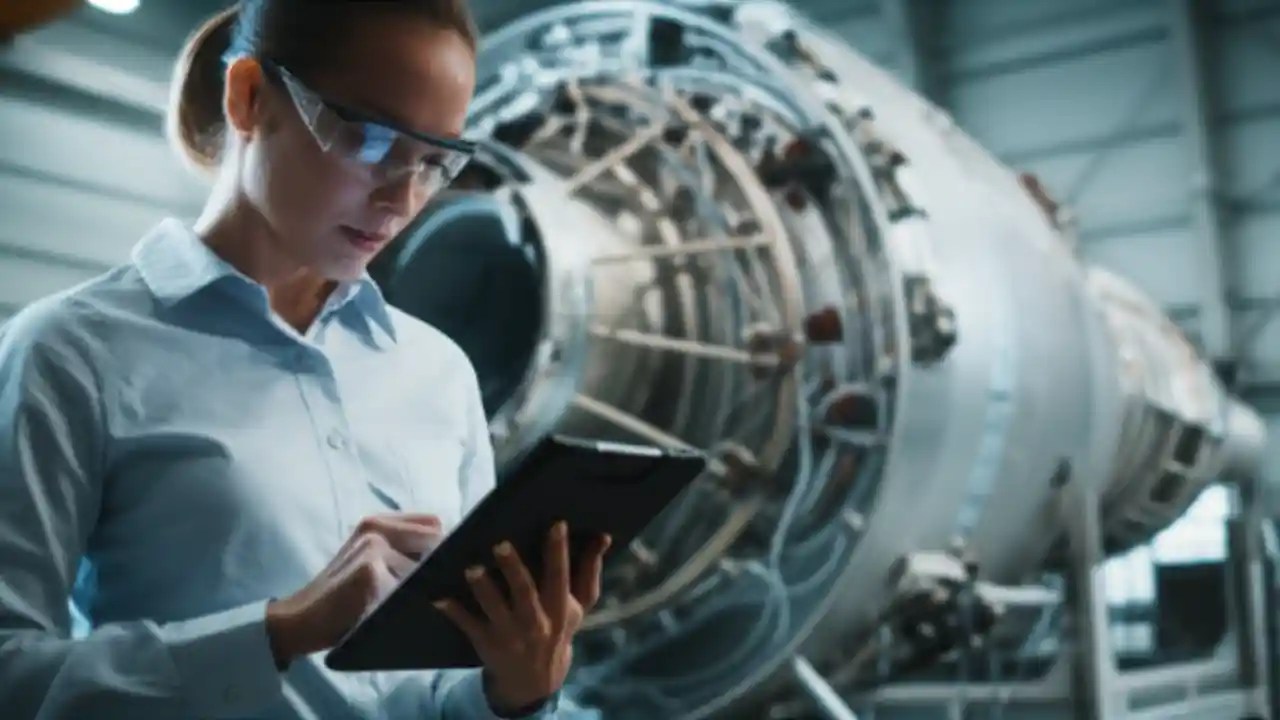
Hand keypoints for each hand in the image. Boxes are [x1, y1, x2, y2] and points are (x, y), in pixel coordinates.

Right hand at [265, 513, 443, 666]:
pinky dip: (409, 605)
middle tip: (434, 589)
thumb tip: (454, 552)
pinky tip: (397, 615)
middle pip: (435, 542)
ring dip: (425, 588)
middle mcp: (375, 528)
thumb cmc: (343, 596)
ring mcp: (372, 547)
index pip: (433, 524)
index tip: (448, 567)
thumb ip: (403, 549)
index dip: (444, 545)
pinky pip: (408, 590)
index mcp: (377, 522)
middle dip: (440, 566)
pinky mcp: (370, 572)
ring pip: (425, 569)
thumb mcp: (370, 560)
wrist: (300, 619)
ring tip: (407, 604)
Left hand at [434, 521, 611, 714]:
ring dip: (483, 589)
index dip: (559, 551)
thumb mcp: (580, 605)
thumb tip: (603, 536)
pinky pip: (468, 625)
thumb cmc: (557, 628)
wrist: (536, 678)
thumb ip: (590, 570)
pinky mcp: (486, 643)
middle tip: (500, 544)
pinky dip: (454, 611)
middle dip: (513, 569)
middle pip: (525, 593)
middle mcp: (536, 622)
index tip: (555, 524)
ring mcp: (510, 634)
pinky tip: (439, 596)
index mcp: (561, 608)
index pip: (561, 576)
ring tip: (471, 568)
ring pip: (495, 609)